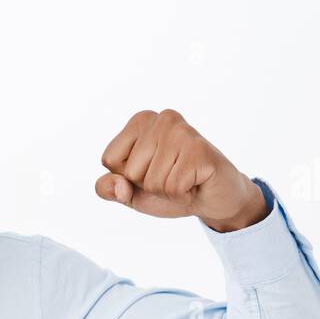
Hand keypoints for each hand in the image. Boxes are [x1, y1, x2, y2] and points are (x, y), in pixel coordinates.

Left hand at [95, 109, 266, 231]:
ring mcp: (182, 132)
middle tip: (171, 176)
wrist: (210, 199)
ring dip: (167, 191)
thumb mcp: (130, 192)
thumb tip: (118, 185)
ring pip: (152, 182)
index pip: (109, 159)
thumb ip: (109, 188)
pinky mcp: (199, 150)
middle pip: (130, 172)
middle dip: (148, 186)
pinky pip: (172, 187)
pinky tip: (194, 184)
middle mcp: (162, 119)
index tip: (151, 171)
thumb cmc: (170, 188)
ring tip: (184, 179)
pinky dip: (181, 196)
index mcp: (141, 121)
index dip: (127, 177)